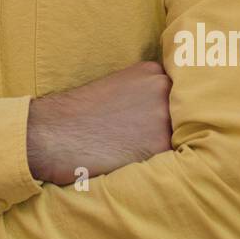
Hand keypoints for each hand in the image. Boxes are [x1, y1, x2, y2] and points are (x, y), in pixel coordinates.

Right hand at [27, 60, 171, 185]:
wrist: (51, 134)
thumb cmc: (77, 116)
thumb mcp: (116, 89)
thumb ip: (145, 94)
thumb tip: (166, 115)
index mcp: (151, 72)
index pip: (181, 94)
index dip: (172, 111)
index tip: (157, 124)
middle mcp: (162, 88)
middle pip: (187, 114)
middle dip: (173, 129)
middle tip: (146, 143)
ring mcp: (163, 115)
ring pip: (183, 138)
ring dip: (169, 148)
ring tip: (139, 155)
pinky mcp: (160, 144)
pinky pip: (175, 160)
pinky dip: (163, 167)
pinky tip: (139, 166)